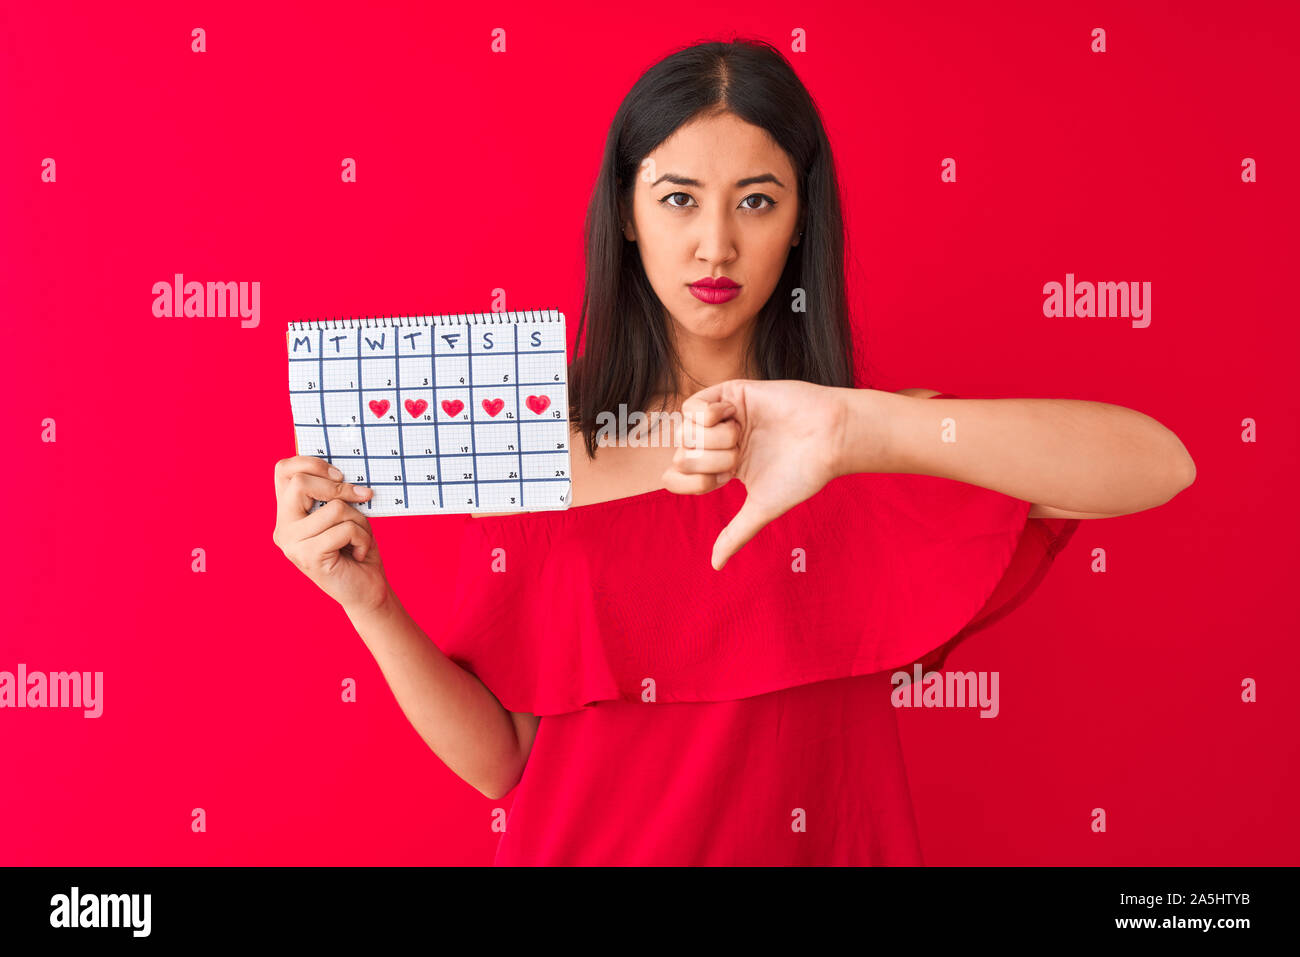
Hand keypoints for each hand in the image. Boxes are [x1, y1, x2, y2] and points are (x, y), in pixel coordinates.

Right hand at [272, 455, 391, 613]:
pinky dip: (362, 538)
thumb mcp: (347, 513)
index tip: (340, 475)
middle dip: (340, 488)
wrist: (367, 591)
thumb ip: (336, 494)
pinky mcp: (308, 556)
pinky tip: (359, 553)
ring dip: (359, 521)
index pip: (284, 470)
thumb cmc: (357, 548)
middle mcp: (283, 527)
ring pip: (333, 508)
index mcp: (288, 513)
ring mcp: (292, 544)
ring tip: (359, 538)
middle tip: (363, 497)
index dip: (312, 462)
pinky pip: (343, 529)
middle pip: (301, 483)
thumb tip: (344, 474)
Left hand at [661, 379, 850, 570]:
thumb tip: (715, 566)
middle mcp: (721, 443)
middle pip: (682, 454)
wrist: (828, 436)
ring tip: (740, 436)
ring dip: (711, 438)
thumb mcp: (763, 507)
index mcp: (725, 469)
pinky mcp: (731, 394)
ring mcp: (725, 418)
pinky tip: (732, 416)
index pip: (682, 477)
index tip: (711, 482)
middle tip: (737, 456)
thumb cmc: (803, 472)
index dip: (685, 482)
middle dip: (707, 460)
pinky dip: (706, 414)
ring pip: (685, 431)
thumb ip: (736, 534)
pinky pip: (693, 406)